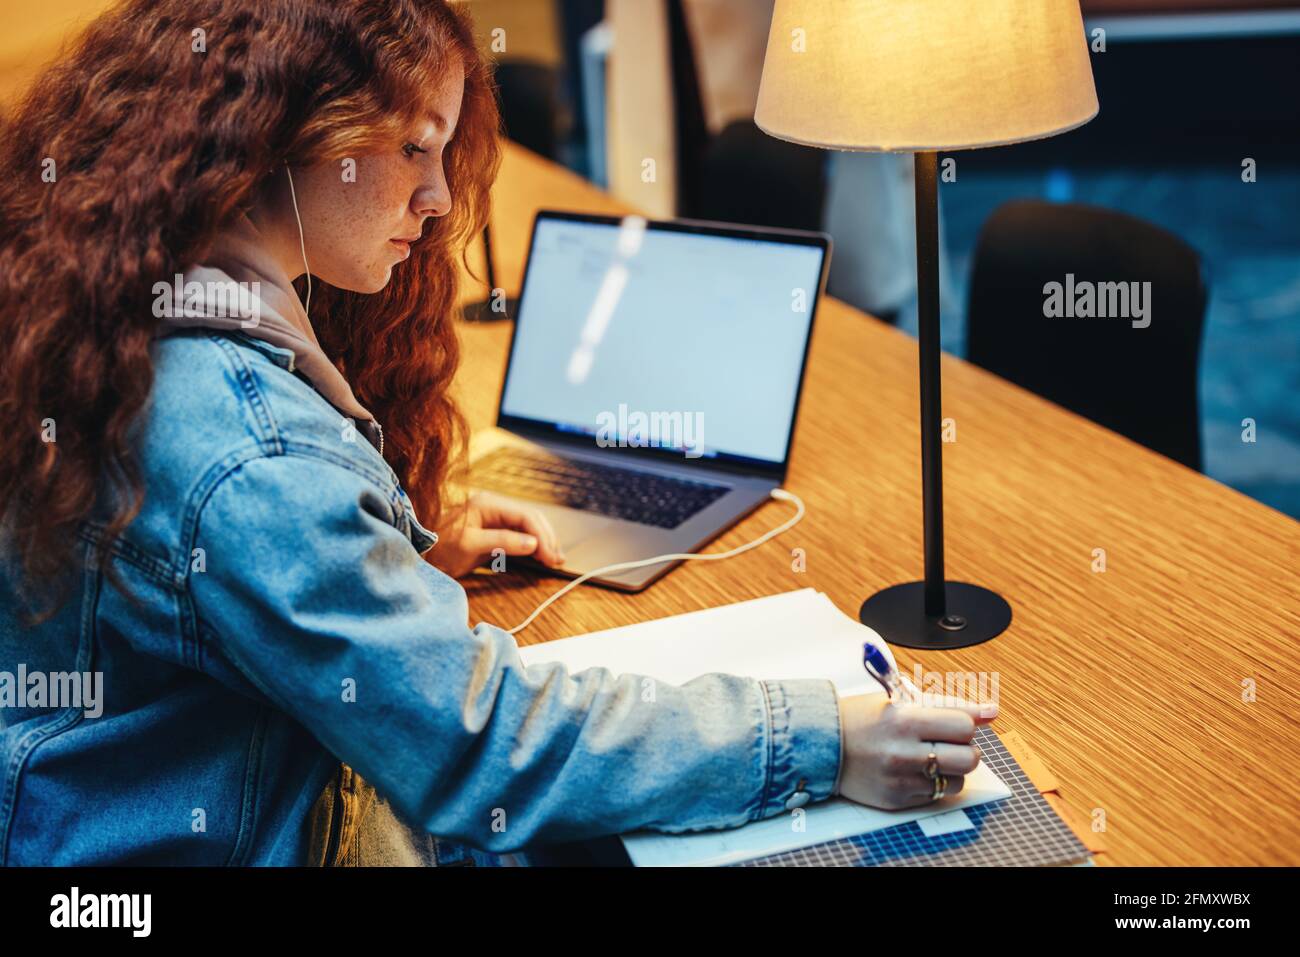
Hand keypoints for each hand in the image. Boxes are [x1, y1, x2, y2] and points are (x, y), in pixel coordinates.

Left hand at [427, 491, 564, 579]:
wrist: (418, 551)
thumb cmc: (439, 547)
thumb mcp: (470, 545)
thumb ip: (502, 541)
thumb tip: (533, 543)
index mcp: (489, 504)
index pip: (526, 516)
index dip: (542, 537)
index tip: (550, 557)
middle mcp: (494, 506)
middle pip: (531, 519)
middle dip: (547, 538)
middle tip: (557, 561)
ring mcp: (494, 517)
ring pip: (528, 526)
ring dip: (543, 541)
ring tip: (555, 559)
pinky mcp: (492, 530)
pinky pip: (519, 533)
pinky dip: (532, 544)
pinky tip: (541, 554)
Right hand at [835, 692, 996, 809]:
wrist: (823, 744)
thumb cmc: (862, 718)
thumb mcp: (900, 701)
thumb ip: (947, 706)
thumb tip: (991, 711)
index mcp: (904, 719)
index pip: (964, 725)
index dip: (964, 724)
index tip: (955, 724)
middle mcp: (904, 751)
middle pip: (970, 757)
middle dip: (965, 748)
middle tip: (947, 742)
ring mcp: (901, 779)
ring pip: (958, 780)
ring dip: (952, 769)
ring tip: (930, 758)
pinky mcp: (898, 799)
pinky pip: (937, 796)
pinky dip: (933, 784)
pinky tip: (915, 771)